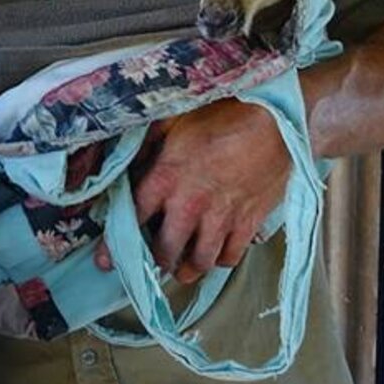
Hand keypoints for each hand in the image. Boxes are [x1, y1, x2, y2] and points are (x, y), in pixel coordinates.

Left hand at [94, 98, 289, 283]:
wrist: (278, 121)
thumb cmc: (224, 114)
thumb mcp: (174, 120)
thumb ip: (146, 145)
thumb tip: (127, 164)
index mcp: (166, 178)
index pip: (131, 218)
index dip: (114, 243)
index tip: (105, 260)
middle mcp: (190, 204)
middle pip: (163, 250)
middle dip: (153, 261)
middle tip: (149, 263)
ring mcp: (221, 217)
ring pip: (197, 262)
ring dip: (185, 269)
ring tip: (179, 268)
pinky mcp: (248, 224)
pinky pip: (229, 257)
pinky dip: (219, 260)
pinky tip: (213, 254)